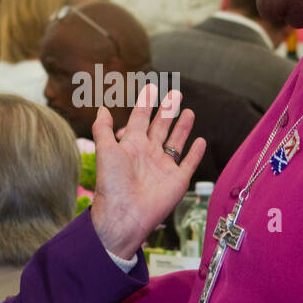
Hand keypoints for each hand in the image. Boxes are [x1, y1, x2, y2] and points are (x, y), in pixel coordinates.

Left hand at [91, 83, 204, 258]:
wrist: (124, 215)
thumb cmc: (112, 185)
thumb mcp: (105, 151)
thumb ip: (103, 129)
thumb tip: (102, 108)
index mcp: (131, 145)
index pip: (140, 118)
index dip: (146, 103)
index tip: (151, 87)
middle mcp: (148, 154)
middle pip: (160, 127)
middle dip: (167, 110)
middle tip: (175, 94)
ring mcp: (164, 167)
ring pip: (176, 141)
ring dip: (182, 127)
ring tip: (188, 111)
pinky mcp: (177, 180)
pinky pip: (189, 163)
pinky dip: (196, 153)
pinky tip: (200, 141)